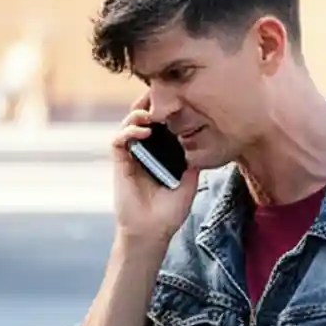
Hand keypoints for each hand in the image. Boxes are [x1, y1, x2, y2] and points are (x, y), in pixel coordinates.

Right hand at [109, 92, 200, 247]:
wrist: (152, 232)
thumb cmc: (169, 212)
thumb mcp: (189, 183)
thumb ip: (193, 162)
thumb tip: (206, 143)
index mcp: (158, 154)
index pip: (159, 124)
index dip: (164, 109)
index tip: (177, 98)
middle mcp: (143, 152)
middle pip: (141, 118)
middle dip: (148, 103)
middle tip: (159, 93)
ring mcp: (130, 157)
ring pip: (127, 124)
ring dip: (137, 114)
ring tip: (150, 113)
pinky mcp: (120, 164)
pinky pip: (118, 141)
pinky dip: (128, 131)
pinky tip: (143, 131)